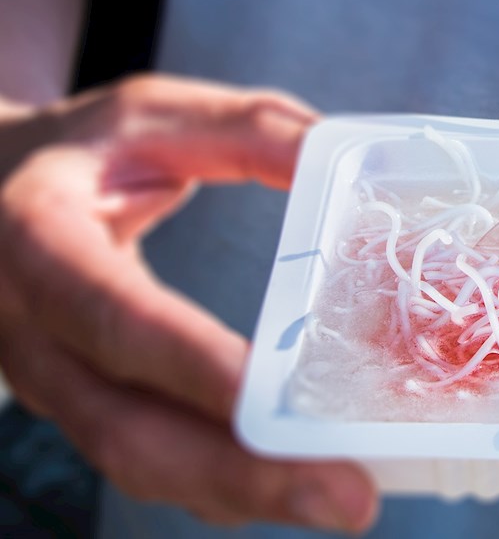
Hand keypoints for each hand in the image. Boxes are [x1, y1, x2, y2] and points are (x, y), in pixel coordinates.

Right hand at [0, 75, 377, 530]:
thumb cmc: (76, 153)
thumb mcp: (150, 116)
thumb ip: (250, 130)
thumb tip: (345, 162)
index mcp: (37, 241)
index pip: (113, 316)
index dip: (189, 364)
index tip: (270, 401)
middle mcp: (32, 331)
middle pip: (128, 426)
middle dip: (242, 473)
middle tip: (348, 500)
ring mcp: (51, 383)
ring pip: (138, 461)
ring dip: (241, 494)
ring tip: (340, 502)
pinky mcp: (84, 407)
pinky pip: (150, 458)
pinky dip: (225, 482)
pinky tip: (294, 484)